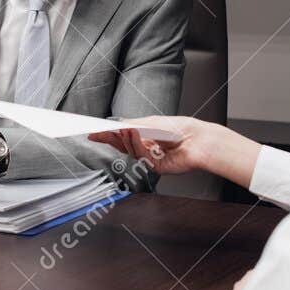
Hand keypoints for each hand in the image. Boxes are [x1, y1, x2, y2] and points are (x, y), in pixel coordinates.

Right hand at [88, 115, 212, 175]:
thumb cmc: (179, 129)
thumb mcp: (150, 122)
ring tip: (123, 129)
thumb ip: (131, 125)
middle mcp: (144, 146)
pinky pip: (140, 156)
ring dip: (125, 139)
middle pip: (121, 144)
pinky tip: (136, 135)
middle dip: (109, 138)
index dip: (106, 134)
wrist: (197, 140)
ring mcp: (148, 157)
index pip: (120, 135)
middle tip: (97, 133)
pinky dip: (137, 144)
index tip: (91, 132)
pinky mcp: (154, 166)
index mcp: (143, 134)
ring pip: (129, 151)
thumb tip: (114, 126)